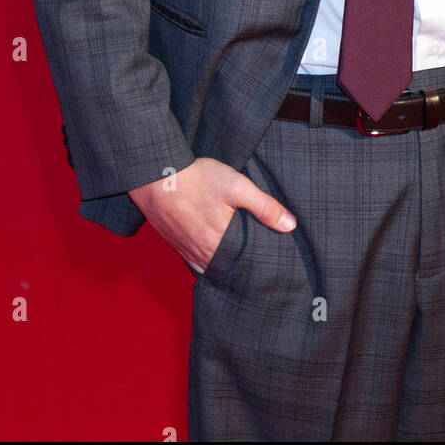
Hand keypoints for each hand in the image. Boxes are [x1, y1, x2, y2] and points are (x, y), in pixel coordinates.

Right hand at [128, 157, 295, 272]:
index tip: (274, 264)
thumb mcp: (236, 186)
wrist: (155, 175)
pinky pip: (197, 261)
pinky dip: (209, 261)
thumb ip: (264, 206)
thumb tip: (290, 226)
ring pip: (212, 267)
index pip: (246, 266)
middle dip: (244, 267)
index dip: (260, 266)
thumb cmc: (196, 179)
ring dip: (226, 265)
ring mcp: (187, 251)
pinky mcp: (176, 244)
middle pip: (229, 269)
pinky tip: (217, 253)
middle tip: (262, 263)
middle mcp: (202, 254)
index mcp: (220, 244)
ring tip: (242, 259)